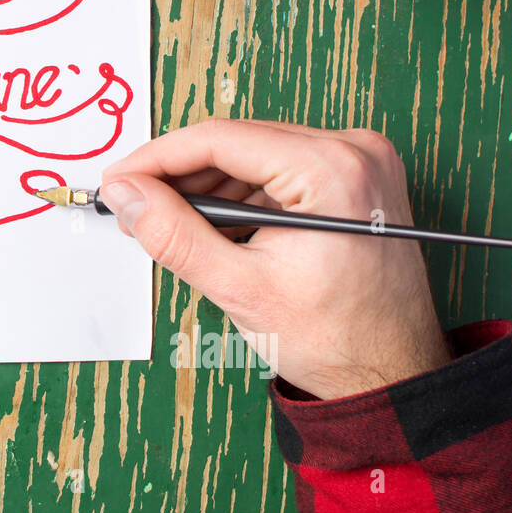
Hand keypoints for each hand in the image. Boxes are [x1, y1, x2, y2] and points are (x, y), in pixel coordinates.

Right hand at [101, 120, 449, 398]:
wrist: (394, 372)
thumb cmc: (337, 339)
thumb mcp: (239, 287)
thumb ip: (173, 234)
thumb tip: (126, 193)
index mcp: (332, 169)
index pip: (221, 140)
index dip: (157, 158)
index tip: (117, 180)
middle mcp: (354, 150)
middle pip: (237, 142)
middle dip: (179, 175)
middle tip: (133, 206)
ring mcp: (360, 160)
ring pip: (255, 155)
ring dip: (208, 186)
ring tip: (168, 224)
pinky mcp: (356, 178)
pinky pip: (281, 169)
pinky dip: (242, 194)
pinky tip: (213, 225)